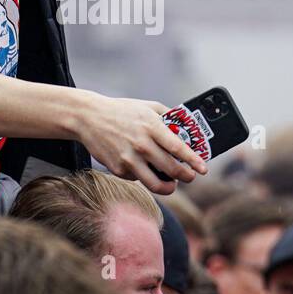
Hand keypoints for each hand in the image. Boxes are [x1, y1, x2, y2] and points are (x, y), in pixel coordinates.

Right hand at [79, 94, 208, 193]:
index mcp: (151, 127)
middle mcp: (141, 145)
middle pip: (171, 169)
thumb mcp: (148, 106)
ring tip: (173, 184)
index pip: (178, 148)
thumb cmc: (121, 111)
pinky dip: (144, 176)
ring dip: (169, 187)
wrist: (89, 118)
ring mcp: (129, 159)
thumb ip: (169, 116)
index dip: (193, 161)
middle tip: (191, 177)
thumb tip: (188, 127)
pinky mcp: (118, 169)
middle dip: (186, 176)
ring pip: (156, 184)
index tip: (204, 169)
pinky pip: (138, 179)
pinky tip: (143, 167)